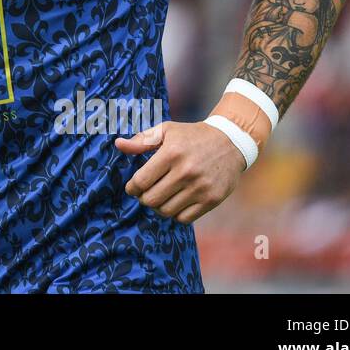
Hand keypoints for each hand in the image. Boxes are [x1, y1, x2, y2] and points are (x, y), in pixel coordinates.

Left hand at [114, 121, 244, 223]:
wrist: (231, 142)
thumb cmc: (192, 136)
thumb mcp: (166, 130)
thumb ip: (141, 140)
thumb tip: (118, 144)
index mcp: (171, 153)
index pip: (141, 181)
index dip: (132, 188)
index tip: (133, 188)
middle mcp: (186, 172)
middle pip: (152, 199)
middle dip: (144, 198)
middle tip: (145, 193)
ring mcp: (200, 187)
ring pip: (166, 211)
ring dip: (159, 207)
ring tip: (160, 197)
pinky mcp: (212, 199)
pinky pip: (184, 218)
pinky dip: (176, 214)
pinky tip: (176, 202)